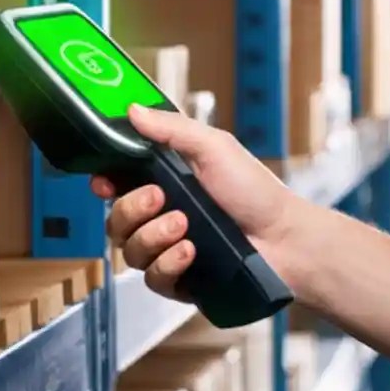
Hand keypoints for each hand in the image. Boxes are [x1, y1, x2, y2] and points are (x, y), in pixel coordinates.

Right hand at [92, 104, 315, 301]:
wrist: (286, 239)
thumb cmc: (256, 192)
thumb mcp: (214, 148)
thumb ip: (172, 129)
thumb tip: (134, 110)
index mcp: (167, 183)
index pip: (118, 185)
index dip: (104, 183)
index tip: (103, 181)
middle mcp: (163, 217)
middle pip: (116, 219)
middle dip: (132, 209)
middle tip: (161, 198)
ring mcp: (170, 250)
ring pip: (130, 251)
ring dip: (152, 236)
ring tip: (185, 226)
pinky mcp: (181, 280)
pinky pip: (153, 279)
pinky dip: (168, 264)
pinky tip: (190, 252)